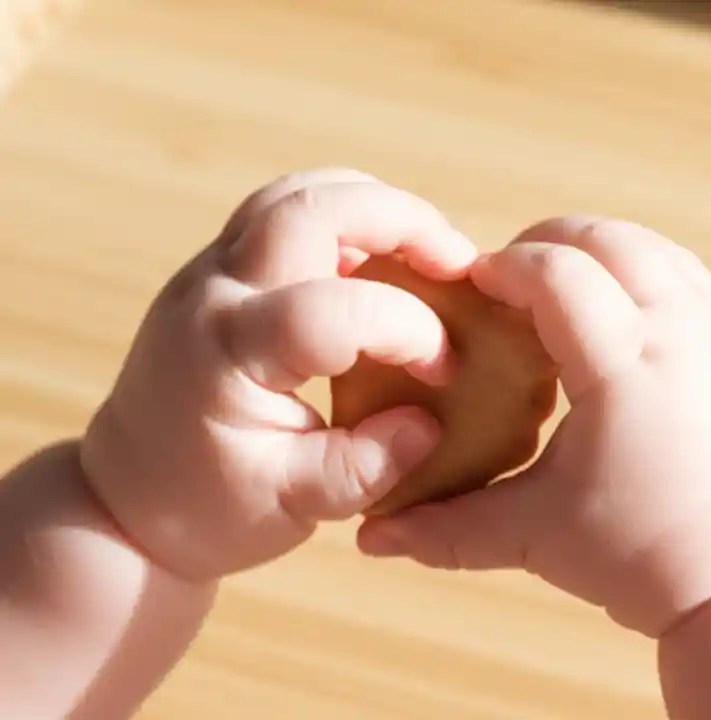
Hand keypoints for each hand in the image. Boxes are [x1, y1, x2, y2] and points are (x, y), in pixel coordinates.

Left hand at [80, 168, 476, 578]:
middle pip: (312, 206)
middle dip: (404, 221)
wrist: (129, 500)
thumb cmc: (209, 509)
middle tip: (462, 267)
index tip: (442, 373)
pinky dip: (354, 222)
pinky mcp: (226, 267)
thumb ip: (367, 466)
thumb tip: (431, 423)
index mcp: (225, 353)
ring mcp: (213, 269)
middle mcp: (213, 292)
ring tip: (432, 259)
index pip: (330, 311)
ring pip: (303, 192)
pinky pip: (294, 211)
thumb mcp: (294, 506)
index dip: (407, 330)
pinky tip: (389, 267)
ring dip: (379, 211)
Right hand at [358, 217, 710, 635]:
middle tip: (512, 277)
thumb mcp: (538, 537)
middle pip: (609, 239)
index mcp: (625, 364)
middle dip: (551, 242)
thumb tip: (371, 537)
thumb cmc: (648, 558)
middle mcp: (683, 332)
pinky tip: (625, 321)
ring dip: (605, 253)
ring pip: (660, 251)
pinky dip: (652, 277)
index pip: (555, 272)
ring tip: (565, 292)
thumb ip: (448, 529)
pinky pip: (697, 281)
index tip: (474, 287)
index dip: (504, 267)